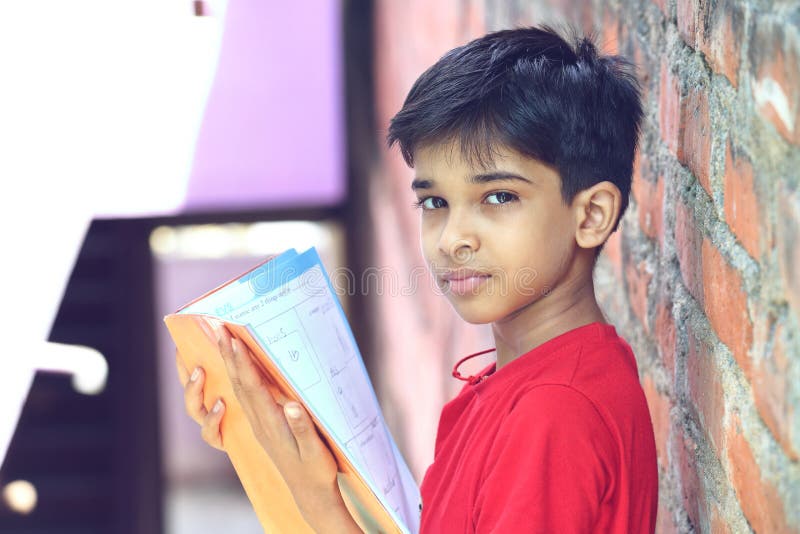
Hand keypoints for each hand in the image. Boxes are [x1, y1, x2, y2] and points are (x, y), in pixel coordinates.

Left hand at [178, 324, 361, 532]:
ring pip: (239, 388)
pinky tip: (239, 366)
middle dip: (228, 355)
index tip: (234, 339)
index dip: (242, 363)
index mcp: (271, 424)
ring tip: (222, 339)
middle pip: (239, 383)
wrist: (309, 493)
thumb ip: (303, 428)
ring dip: (229, 363)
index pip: (252, 388)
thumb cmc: (316, 470)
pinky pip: (245, 396)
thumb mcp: (315, 452)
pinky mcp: (263, 425)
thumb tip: (291, 406)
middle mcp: (260, 422)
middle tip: (217, 328)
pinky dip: (239, 376)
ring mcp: (259, 424)